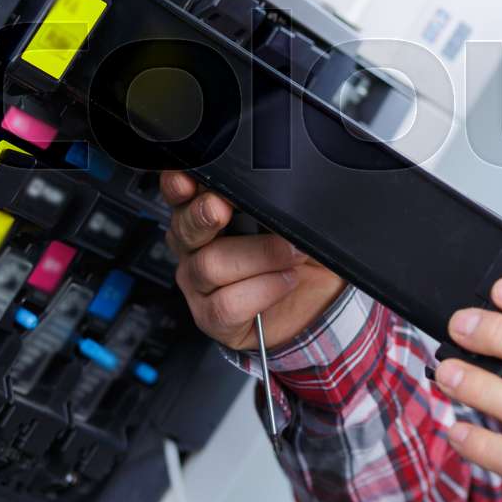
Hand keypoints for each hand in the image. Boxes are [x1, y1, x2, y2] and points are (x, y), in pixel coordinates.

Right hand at [160, 171, 346, 351]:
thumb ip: (274, 198)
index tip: (190, 182)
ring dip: (260, 255)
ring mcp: (199, 285)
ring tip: (292, 253)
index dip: (179, 186)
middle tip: (225, 210)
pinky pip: (227, 304)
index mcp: (206, 212)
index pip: (181, 194)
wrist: (322, 296)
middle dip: (204, 215)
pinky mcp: (212, 318)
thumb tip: (275, 184)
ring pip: (210, 266)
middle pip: (185, 228)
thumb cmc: (301, 252)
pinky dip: (265, 289)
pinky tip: (286, 280)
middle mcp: (195, 248)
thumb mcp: (293, 216)